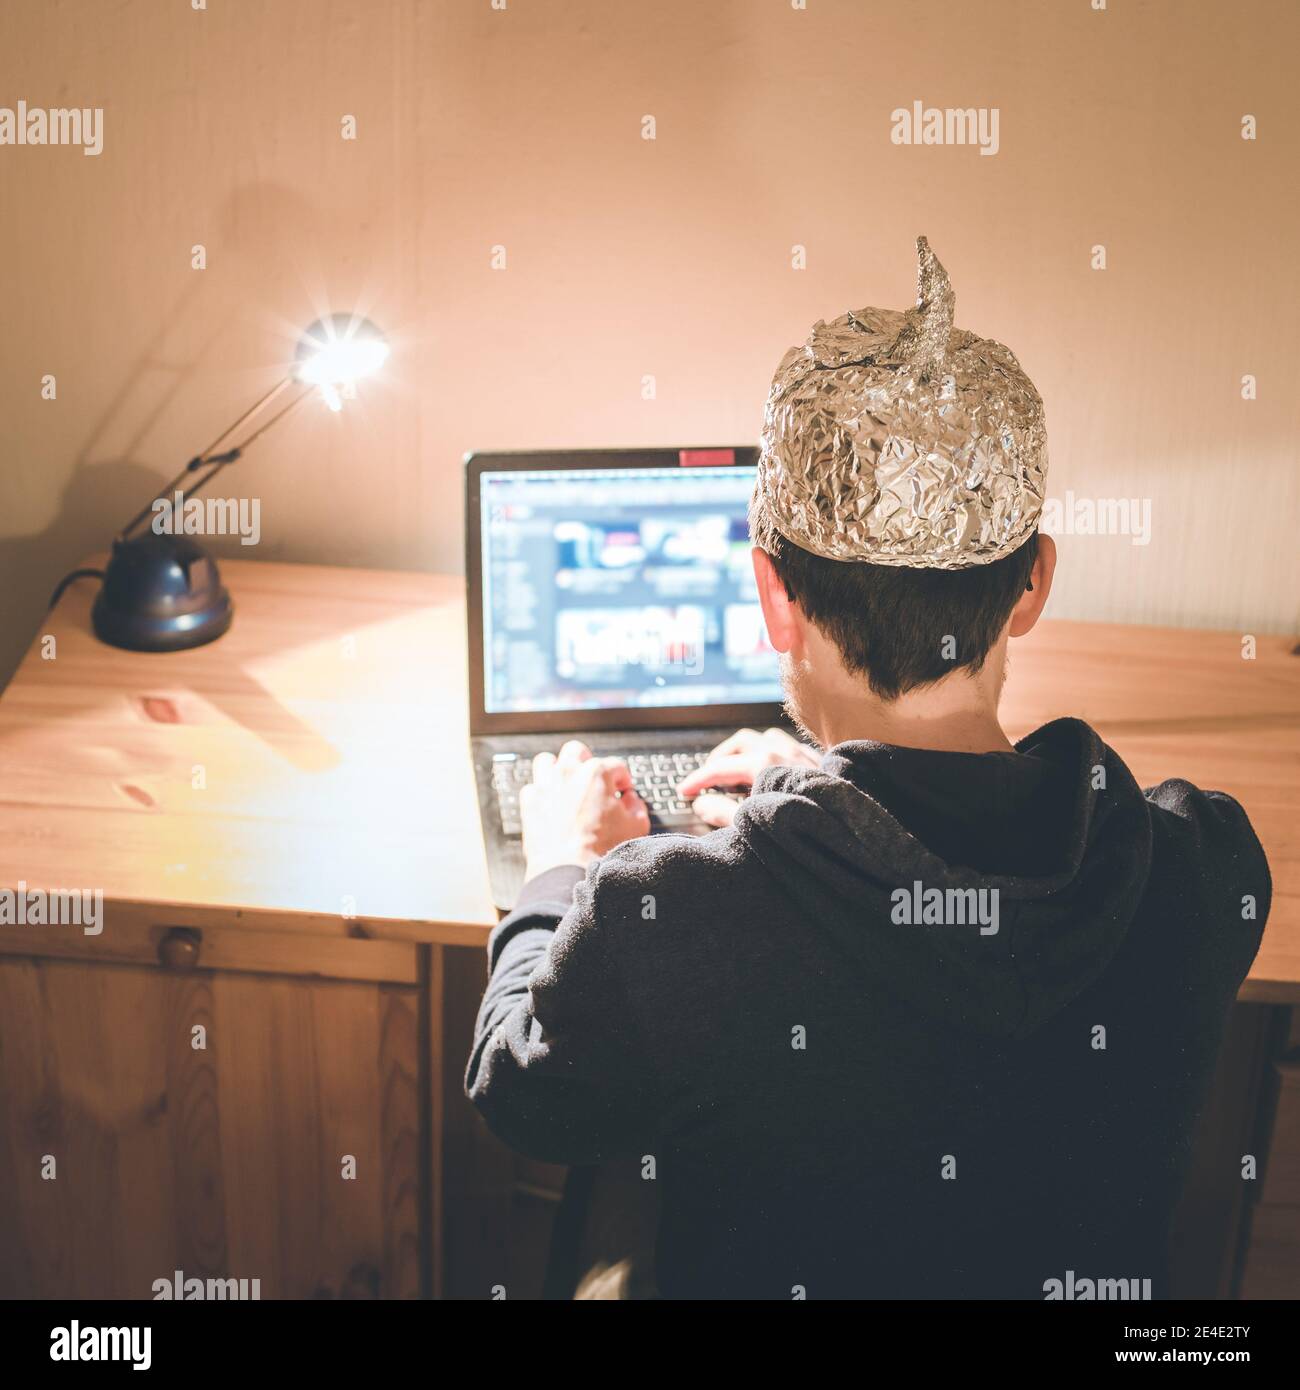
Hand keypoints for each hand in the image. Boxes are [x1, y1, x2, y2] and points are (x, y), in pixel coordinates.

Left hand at [520, 740, 650, 878]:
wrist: (568, 870)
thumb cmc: (601, 850)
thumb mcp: (636, 825)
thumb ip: (637, 806)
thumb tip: (630, 800)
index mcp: (596, 773)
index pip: (616, 766)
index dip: (623, 779)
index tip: (622, 791)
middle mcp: (569, 773)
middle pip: (576, 750)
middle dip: (586, 761)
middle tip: (592, 779)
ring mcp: (545, 785)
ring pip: (547, 761)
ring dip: (557, 770)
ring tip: (566, 785)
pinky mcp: (529, 802)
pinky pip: (532, 788)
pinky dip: (541, 794)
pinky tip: (550, 806)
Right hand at [677, 727, 820, 827]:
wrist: (850, 833)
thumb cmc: (803, 831)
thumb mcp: (752, 826)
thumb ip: (721, 813)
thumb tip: (701, 804)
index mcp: (764, 765)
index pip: (720, 767)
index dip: (698, 779)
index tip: (683, 792)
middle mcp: (784, 753)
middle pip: (742, 742)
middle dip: (722, 757)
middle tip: (709, 776)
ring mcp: (804, 755)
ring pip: (769, 738)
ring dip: (750, 750)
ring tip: (740, 770)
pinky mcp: (821, 763)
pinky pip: (792, 747)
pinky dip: (775, 754)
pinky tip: (775, 772)